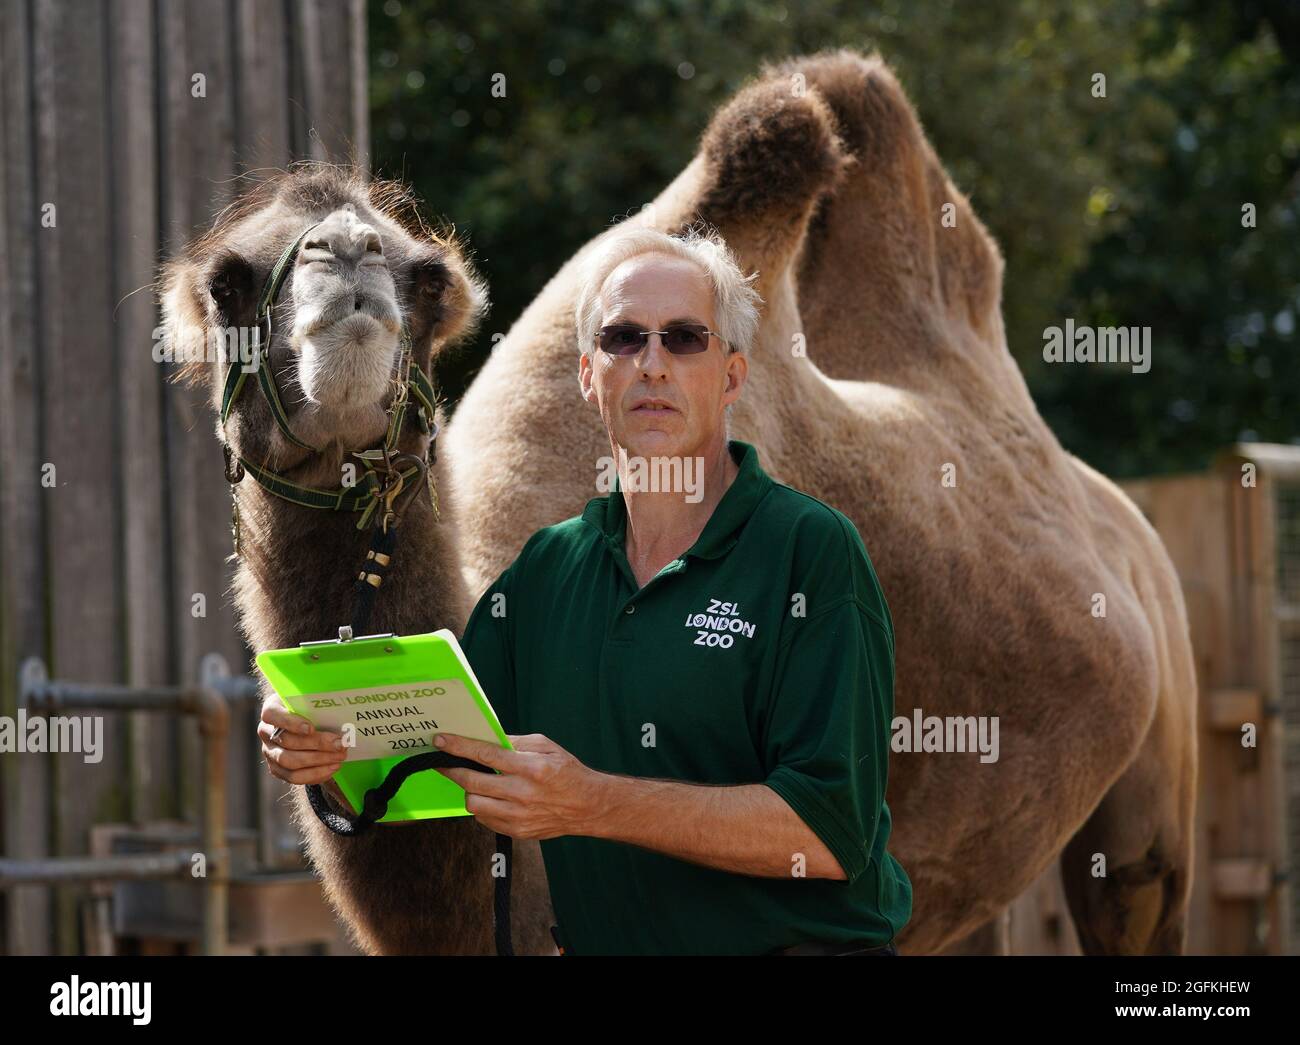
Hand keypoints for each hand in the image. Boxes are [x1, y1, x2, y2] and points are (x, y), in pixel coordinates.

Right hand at [257, 698, 345, 785]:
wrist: (303, 723)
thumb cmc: (309, 709)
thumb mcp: (311, 702)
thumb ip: (318, 706)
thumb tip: (341, 714)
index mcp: (271, 710)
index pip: (272, 715)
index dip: (290, 722)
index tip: (310, 728)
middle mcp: (266, 732)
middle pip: (287, 741)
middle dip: (316, 744)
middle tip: (339, 744)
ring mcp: (270, 752)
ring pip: (289, 762)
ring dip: (318, 760)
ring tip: (340, 756)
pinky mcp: (277, 769)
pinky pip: (294, 776)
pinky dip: (316, 774)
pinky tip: (333, 767)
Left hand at [431, 733, 606, 840]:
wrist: (587, 806)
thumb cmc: (567, 772)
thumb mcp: (546, 746)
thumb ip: (515, 742)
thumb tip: (487, 739)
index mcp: (531, 767)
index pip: (485, 754)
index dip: (459, 746)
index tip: (441, 740)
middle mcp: (522, 793)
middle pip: (471, 782)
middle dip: (451, 769)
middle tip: (442, 762)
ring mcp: (518, 816)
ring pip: (473, 804)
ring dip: (468, 790)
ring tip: (474, 782)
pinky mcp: (516, 831)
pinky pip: (484, 819)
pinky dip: (482, 806)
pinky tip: (490, 797)